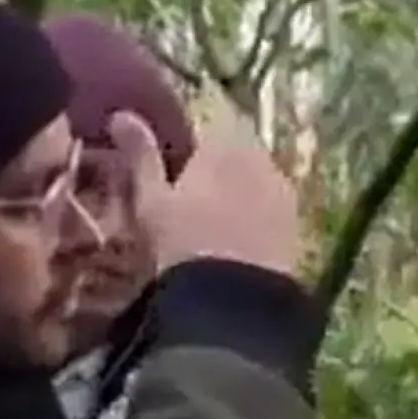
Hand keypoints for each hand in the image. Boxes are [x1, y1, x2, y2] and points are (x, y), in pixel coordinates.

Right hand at [108, 93, 300, 275]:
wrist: (234, 303)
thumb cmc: (182, 243)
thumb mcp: (152, 199)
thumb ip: (140, 155)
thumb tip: (121, 115)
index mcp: (224, 143)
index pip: (213, 118)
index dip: (195, 133)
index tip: (177, 151)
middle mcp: (261, 159)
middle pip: (239, 147)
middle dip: (220, 160)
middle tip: (192, 186)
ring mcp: (284, 192)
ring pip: (258, 176)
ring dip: (240, 186)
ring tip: (214, 215)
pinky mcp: (296, 226)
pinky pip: (272, 207)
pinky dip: (257, 213)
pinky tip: (238, 237)